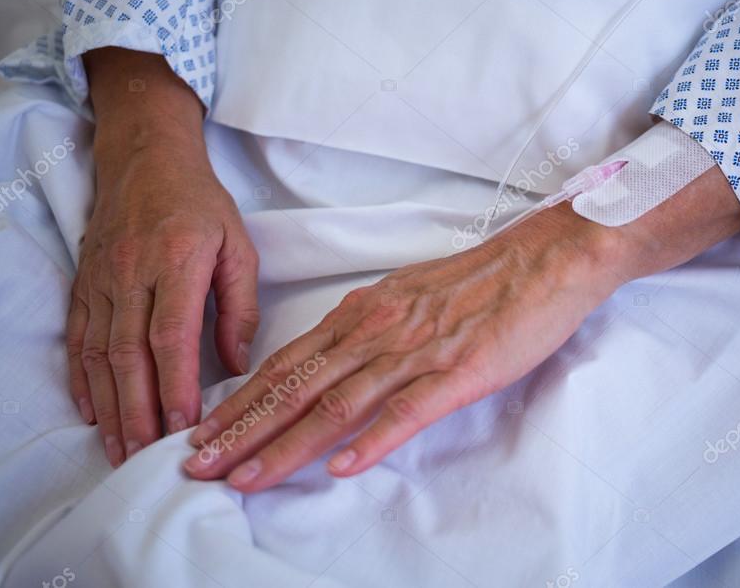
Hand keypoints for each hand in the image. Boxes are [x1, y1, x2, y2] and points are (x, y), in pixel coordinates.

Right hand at [68, 49, 259, 466]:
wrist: (145, 158)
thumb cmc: (200, 203)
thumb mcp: (238, 245)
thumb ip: (239, 307)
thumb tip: (239, 364)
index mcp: (176, 262)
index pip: (171, 336)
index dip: (175, 386)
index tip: (184, 427)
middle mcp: (131, 274)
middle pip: (129, 355)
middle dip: (138, 411)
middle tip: (147, 457)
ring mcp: (101, 281)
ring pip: (99, 354)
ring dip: (109, 406)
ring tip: (120, 449)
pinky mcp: (85, 284)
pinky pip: (79, 338)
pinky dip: (82, 379)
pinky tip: (91, 412)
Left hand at [182, 204, 619, 490]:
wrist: (542, 260)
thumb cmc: (476, 281)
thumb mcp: (404, 296)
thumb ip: (363, 330)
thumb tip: (325, 364)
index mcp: (361, 313)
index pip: (286, 363)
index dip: (241, 402)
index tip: (203, 433)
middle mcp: (376, 331)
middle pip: (296, 388)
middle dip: (241, 431)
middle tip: (197, 467)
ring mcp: (415, 352)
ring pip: (337, 404)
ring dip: (286, 445)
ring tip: (245, 478)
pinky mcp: (458, 372)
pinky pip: (407, 410)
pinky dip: (371, 441)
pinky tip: (343, 469)